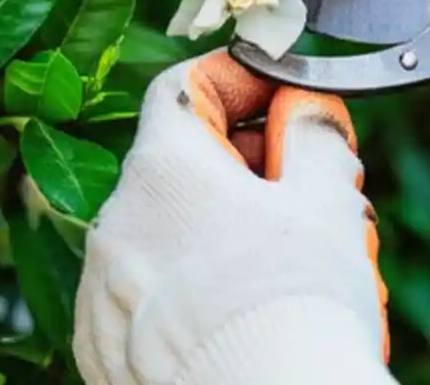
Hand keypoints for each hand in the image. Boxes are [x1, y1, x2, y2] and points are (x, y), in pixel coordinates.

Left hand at [72, 51, 393, 384]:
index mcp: (163, 169)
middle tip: (307, 191)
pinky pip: (147, 296)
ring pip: (166, 234)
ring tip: (286, 265)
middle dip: (247, 167)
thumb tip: (306, 111)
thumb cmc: (295, 307)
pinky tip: (241, 313)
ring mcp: (101, 291)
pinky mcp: (103, 348)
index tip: (285, 99)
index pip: (187, 87)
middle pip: (180, 165)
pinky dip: (189, 290)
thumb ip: (313, 134)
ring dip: (220, 230)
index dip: (242, 82)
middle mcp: (116, 222)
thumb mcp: (328, 199)